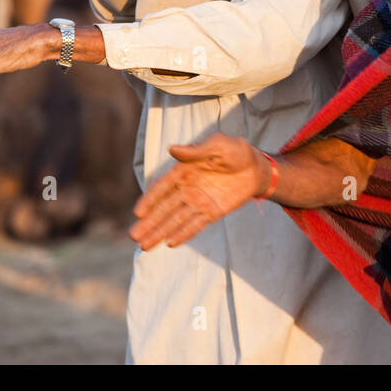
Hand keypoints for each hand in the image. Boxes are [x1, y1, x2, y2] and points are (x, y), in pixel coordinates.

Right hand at [130, 133, 268, 249]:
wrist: (256, 167)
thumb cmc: (235, 151)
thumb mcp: (218, 145)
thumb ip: (196, 150)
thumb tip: (173, 149)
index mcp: (184, 171)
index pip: (163, 187)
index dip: (150, 199)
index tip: (138, 213)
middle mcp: (187, 189)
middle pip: (165, 208)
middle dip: (149, 222)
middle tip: (134, 236)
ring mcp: (198, 202)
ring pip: (176, 220)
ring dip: (160, 232)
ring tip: (144, 245)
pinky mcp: (211, 212)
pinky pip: (194, 225)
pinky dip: (183, 234)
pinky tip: (169, 243)